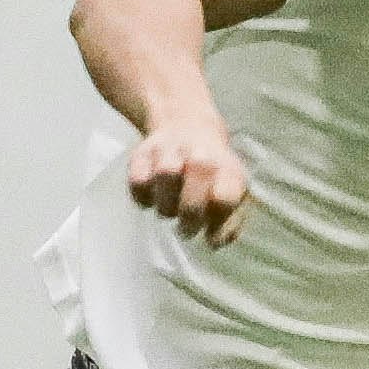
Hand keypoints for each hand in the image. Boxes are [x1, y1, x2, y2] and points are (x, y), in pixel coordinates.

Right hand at [126, 111, 251, 244]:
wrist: (186, 126)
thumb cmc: (212, 174)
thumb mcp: (231, 194)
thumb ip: (229, 223)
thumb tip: (213, 242)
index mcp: (227, 168)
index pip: (226, 194)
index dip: (217, 218)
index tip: (209, 230)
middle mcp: (200, 153)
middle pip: (200, 173)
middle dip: (191, 211)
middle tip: (186, 228)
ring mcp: (169, 151)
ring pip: (166, 173)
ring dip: (166, 204)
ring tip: (168, 211)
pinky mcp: (141, 155)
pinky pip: (138, 181)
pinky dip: (143, 198)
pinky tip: (152, 199)